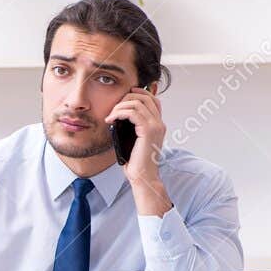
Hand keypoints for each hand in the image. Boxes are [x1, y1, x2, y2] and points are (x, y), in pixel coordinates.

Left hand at [107, 87, 172, 214]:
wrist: (143, 176)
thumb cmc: (136, 162)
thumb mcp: (134, 140)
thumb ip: (132, 127)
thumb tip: (119, 117)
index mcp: (158, 125)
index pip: (153, 99)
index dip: (139, 93)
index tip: (123, 96)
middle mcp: (159, 123)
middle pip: (145, 97)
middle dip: (126, 98)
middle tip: (113, 109)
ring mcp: (156, 126)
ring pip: (137, 103)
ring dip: (120, 106)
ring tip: (110, 116)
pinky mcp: (148, 130)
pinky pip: (132, 112)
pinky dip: (119, 113)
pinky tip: (111, 119)